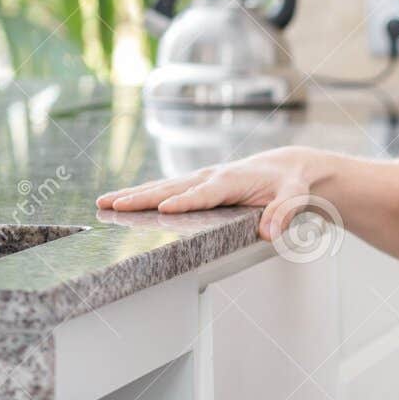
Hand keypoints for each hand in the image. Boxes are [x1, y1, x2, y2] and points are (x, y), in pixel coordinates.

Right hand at [96, 146, 330, 243]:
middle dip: (142, 198)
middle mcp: (210, 177)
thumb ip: (283, 213)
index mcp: (231, 180)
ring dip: (132, 195)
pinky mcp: (196, 184)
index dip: (185, 202)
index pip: (204, 194)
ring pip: (162, 187)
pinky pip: (165, 189)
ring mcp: (200, 179)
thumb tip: (269, 233)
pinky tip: (120, 202)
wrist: (287, 166)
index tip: (162, 209)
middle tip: (113, 206)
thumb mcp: (295, 197)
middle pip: (172, 189)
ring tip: (103, 203)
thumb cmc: (289, 183)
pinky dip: (142, 195)